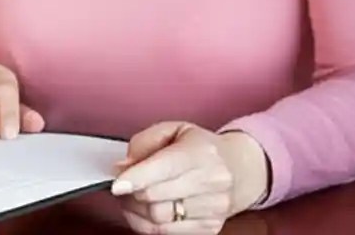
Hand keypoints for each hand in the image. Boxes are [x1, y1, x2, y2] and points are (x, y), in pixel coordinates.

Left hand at [111, 122, 268, 233]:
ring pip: (158, 218)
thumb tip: (123, 168)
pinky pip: (165, 233)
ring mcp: (213, 208)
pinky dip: (146, 224)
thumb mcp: (174, 130)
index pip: (165, 167)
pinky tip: (144, 211)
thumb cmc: (201, 148)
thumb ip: (144, 143)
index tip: (116, 183)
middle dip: (131, 192)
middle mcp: (213, 181)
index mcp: (202, 152)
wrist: (238, 170)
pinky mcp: (209, 229)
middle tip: (122, 184)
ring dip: (136, 209)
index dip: (136, 177)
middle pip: (156, 196)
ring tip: (133, 196)